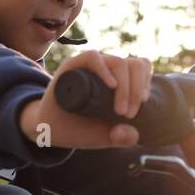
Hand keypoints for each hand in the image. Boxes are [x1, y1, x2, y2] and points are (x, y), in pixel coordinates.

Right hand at [20, 50, 153, 149]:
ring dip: (125, 87)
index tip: (143, 104)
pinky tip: (111, 86)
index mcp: (118, 80)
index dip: (145, 83)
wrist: (50, 130)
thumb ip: (121, 137)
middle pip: (134, 64)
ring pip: (119, 61)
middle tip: (129, 114)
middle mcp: (107, 70)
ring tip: (119, 111)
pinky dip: (104, 69)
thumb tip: (134, 134)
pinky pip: (93, 57)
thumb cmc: (78, 129)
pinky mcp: (74, 67)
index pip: (140, 67)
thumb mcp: (104, 137)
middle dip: (136, 90)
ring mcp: (91, 67)